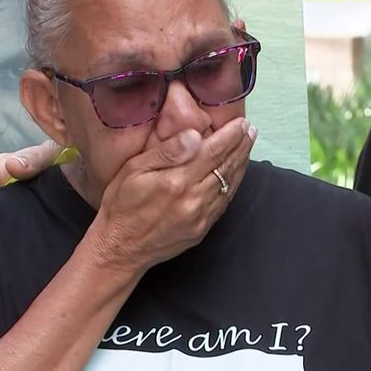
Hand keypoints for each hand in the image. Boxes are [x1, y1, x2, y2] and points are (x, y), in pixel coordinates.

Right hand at [87, 117, 256, 272]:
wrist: (120, 248)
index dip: (230, 135)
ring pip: (230, 184)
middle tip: (250, 129)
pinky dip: (233, 184)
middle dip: (241, 146)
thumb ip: (167, 152)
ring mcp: (201, 216)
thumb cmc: (121, 204)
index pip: (213, 151)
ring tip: (247, 145)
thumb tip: (195, 135)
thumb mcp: (134, 170)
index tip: (240, 122)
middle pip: (226, 166)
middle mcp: (194, 199)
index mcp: (177, 181)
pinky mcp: (202, 229)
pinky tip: (235, 173)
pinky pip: (225, 202)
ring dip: (241, 163)